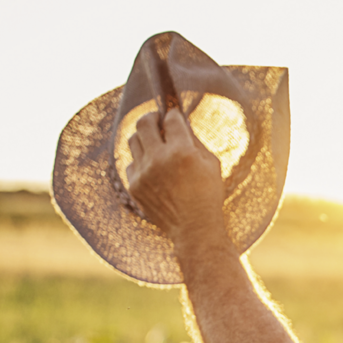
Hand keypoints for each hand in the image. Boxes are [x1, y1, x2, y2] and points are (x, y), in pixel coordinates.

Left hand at [125, 109, 228, 250]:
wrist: (194, 229)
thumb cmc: (208, 196)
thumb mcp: (212, 164)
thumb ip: (194, 141)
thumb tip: (180, 123)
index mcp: (182, 152)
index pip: (170, 119)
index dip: (173, 114)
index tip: (174, 115)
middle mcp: (159, 159)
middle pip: (143, 123)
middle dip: (152, 118)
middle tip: (158, 121)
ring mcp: (143, 173)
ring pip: (133, 140)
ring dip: (144, 138)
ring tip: (154, 144)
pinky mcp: (134, 185)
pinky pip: (131, 163)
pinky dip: (141, 161)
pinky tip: (153, 168)